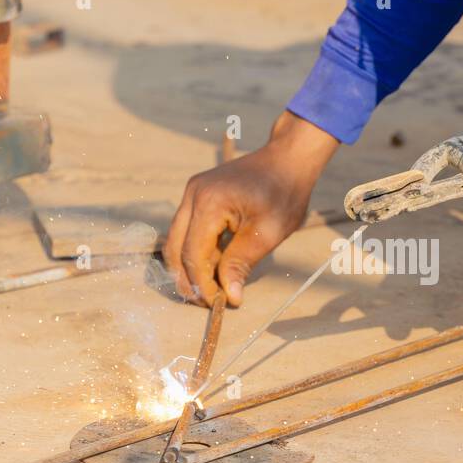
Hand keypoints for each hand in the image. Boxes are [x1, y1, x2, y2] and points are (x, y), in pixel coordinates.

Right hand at [164, 111, 338, 306]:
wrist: (287, 158)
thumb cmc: (284, 192)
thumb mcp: (268, 232)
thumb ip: (242, 263)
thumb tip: (230, 296)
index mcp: (209, 203)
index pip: (192, 254)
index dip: (202, 284)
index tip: (221, 303)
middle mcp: (193, 195)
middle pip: (174, 248)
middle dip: (188, 279)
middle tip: (209, 302)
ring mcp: (193, 193)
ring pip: (178, 240)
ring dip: (191, 267)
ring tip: (213, 288)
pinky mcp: (199, 194)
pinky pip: (188, 229)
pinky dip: (197, 251)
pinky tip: (215, 267)